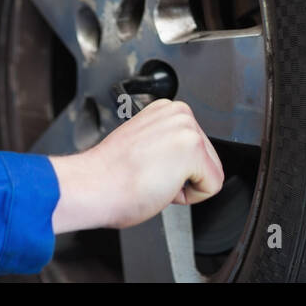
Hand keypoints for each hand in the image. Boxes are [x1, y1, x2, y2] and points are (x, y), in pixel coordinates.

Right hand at [48, 99, 224, 232]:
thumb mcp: (142, 143)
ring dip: (185, 185)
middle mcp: (179, 113)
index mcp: (166, 109)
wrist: (94, 185)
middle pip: (207, 159)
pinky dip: (190, 197)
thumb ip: (164, 142)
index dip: (174, 168)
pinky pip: (212, 187)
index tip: (148, 165)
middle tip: (151, 175)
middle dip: (183, 176)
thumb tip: (176, 157)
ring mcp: (187, 129)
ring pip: (210, 173)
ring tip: (154, 178)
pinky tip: (162, 185)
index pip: (194, 149)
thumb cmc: (110, 174)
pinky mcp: (193, 149)